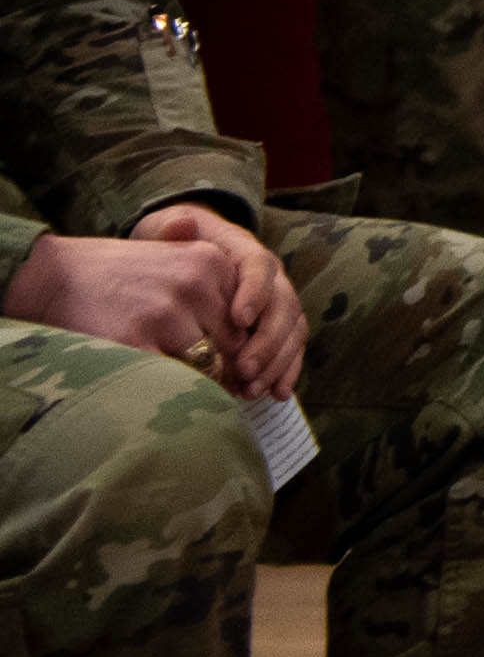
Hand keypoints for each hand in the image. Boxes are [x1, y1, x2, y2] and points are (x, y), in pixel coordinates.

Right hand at [6, 202, 302, 400]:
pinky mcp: (135, 342)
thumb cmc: (124, 279)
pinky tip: (163, 394)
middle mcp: (195, 285)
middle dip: (230, 374)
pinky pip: (171, 380)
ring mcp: (164, 314)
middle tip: (223, 393)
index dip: (245, 353)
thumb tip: (252, 348)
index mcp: (212, 262)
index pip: (250, 322)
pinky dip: (171, 392)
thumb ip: (217, 295)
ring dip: (202, 386)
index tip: (239, 372)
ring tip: (191, 392)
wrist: (59, 278)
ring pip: (207, 368)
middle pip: (234, 347)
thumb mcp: (177, 263)